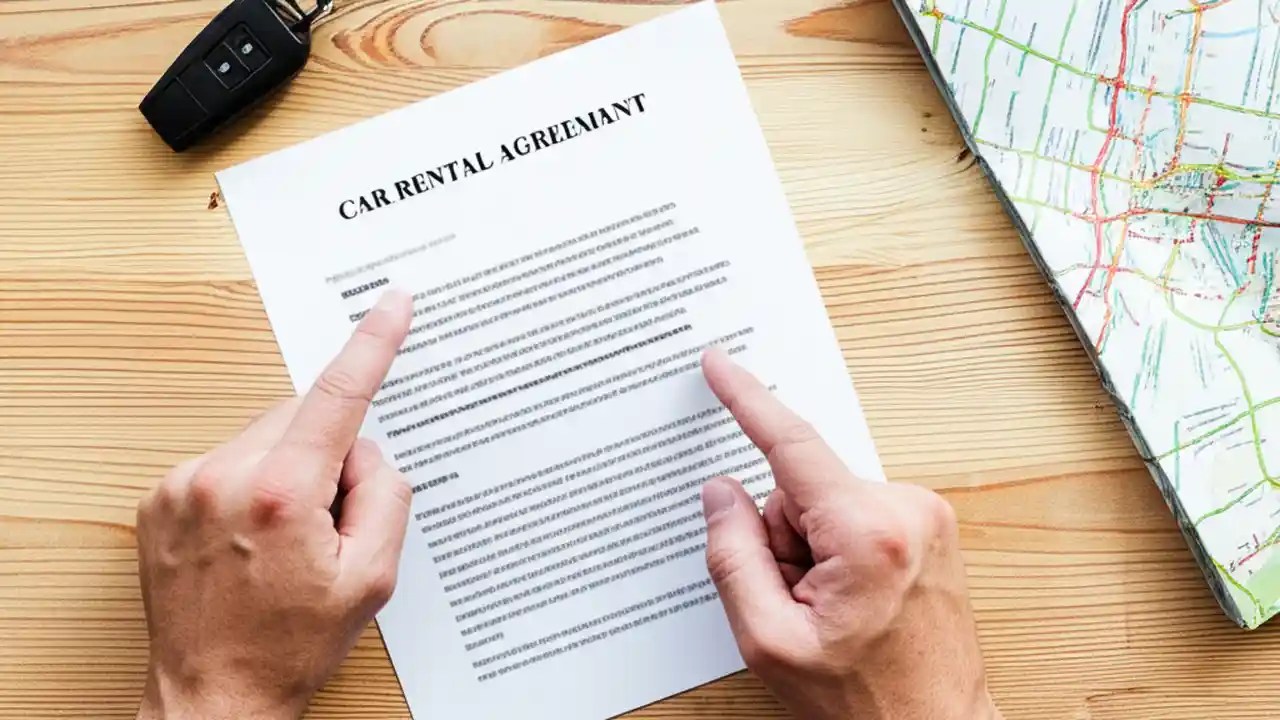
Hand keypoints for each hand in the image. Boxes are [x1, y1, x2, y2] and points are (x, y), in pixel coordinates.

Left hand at [134, 290, 413, 719]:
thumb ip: (385, 493)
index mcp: (282, 495)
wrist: (213, 696)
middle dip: (329, 452)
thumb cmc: (290, 645)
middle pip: (301, 417)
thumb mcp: (373, 577)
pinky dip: (249, 483)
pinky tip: (250, 538)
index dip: (373, 343)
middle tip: (330, 521)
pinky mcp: (159, 497)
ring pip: (263, 437)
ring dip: (287, 469)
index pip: (339, 396)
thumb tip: (364, 450)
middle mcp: (223, 477)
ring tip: (283, 540)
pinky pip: (226, 461)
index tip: (393, 303)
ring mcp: (183, 485)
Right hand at [698, 349, 1000, 719]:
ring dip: (812, 549)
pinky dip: (838, 549)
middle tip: (801, 601)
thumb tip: (722, 492)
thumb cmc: (863, 702)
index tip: (719, 364)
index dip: (747, 401)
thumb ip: (733, 556)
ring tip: (833, 608)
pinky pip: (854, 514)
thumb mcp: (770, 640)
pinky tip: (854, 598)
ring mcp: (925, 515)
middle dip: (784, 538)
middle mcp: (907, 510)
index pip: (792, 447)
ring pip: (826, 503)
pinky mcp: (930, 525)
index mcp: (868, 534)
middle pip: (801, 489)